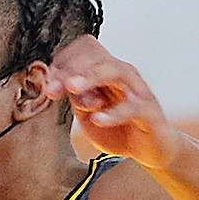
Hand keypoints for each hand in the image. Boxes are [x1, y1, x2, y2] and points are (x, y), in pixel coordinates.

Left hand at [42, 37, 181, 170]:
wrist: (150, 149)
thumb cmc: (119, 128)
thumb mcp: (89, 114)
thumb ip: (76, 99)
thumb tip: (56, 85)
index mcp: (108, 72)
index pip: (87, 50)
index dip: (65, 62)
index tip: (49, 81)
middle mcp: (123, 76)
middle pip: (98, 58)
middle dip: (72, 69)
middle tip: (54, 87)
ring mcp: (138, 91)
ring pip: (116, 72)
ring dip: (92, 77)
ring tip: (73, 88)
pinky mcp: (149, 112)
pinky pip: (132, 107)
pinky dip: (113, 113)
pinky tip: (97, 119)